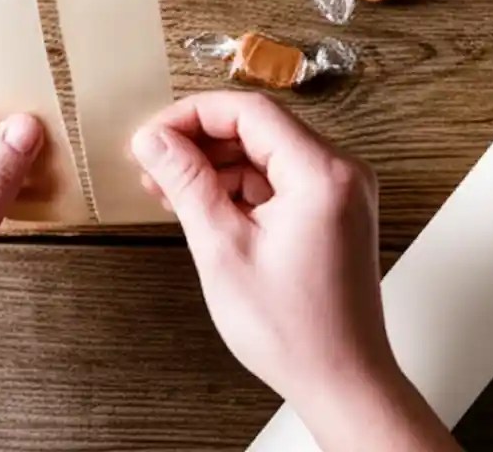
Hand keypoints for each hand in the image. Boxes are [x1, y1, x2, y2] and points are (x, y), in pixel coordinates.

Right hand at [132, 91, 457, 451]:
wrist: (341, 381)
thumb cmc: (293, 330)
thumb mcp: (221, 248)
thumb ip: (186, 183)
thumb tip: (153, 140)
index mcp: (321, 174)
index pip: (249, 111)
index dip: (191, 115)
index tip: (151, 136)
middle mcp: (340, 173)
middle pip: (258, 127)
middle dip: (200, 142)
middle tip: (153, 165)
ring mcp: (340, 193)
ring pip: (265, 153)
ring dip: (216, 166)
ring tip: (169, 191)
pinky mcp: (332, 212)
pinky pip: (279, 180)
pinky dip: (239, 188)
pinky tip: (203, 207)